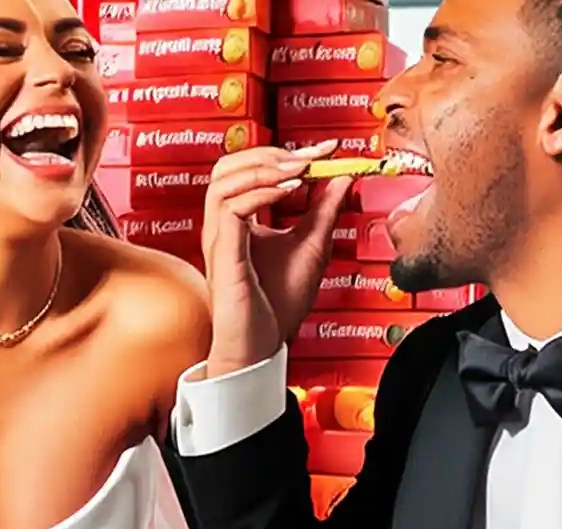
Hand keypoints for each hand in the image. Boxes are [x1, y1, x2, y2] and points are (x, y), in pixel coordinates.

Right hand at [201, 140, 353, 376]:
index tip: (326, 149)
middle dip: (269, 152)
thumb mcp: (313, 246)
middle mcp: (223, 225)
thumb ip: (324, 210)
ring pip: (222, 180)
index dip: (287, 152)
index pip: (250, 170)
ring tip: (299, 170)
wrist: (263, 347)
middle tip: (308, 157)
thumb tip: (342, 175)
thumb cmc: (277, 306)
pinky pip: (230, 209)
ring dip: (263, 168)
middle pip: (225, 166)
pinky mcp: (224, 255)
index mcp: (239, 221)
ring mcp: (219, 238)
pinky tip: (289, 192)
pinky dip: (260, 193)